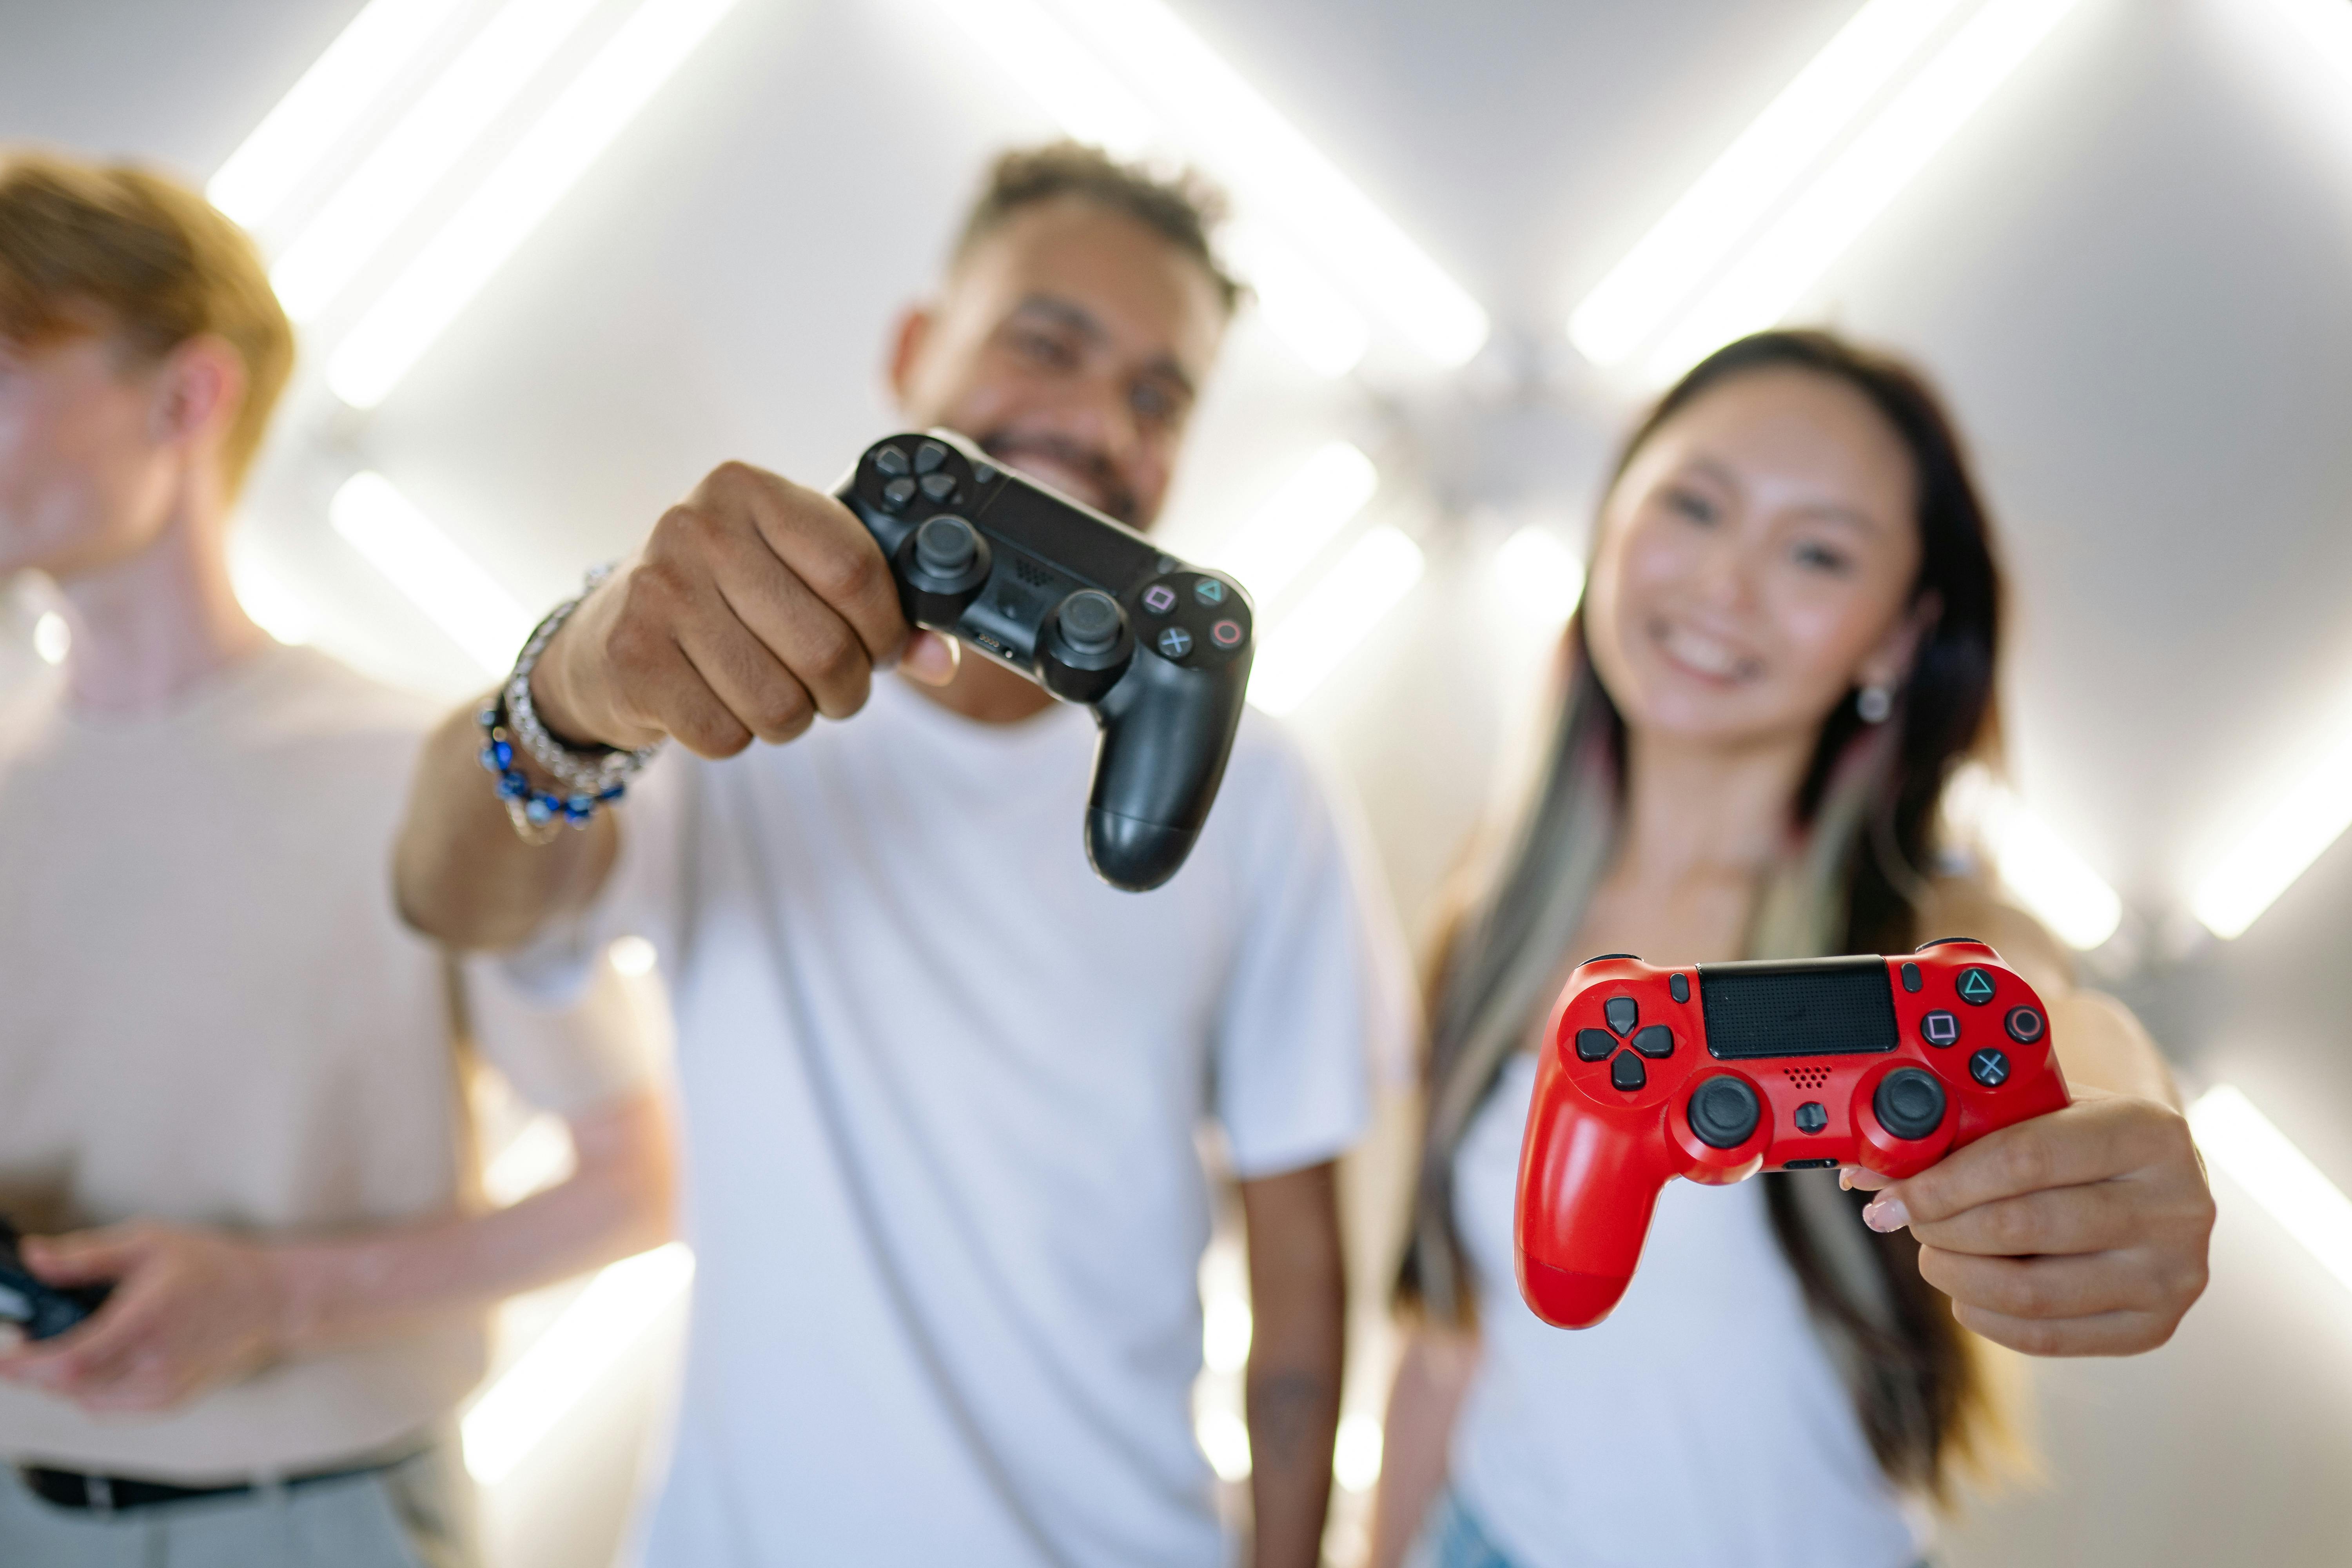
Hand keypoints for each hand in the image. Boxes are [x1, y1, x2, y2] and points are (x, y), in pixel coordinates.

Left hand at [0, 1224, 292, 1411]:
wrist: (268, 1299)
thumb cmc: (210, 1265)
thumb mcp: (148, 1242)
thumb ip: (86, 1254)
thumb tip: (32, 1256)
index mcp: (147, 1318)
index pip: (71, 1360)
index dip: (27, 1365)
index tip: (5, 1357)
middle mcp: (156, 1361)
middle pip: (70, 1386)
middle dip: (37, 1369)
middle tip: (29, 1344)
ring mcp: (165, 1387)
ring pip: (85, 1401)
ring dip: (62, 1382)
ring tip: (67, 1350)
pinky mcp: (169, 1402)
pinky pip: (108, 1409)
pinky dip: (90, 1392)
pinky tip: (99, 1365)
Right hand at [533, 461, 957, 755]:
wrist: (605, 639)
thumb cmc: (722, 601)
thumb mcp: (796, 577)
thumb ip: (877, 609)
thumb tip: (942, 660)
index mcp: (750, 490)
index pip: (856, 570)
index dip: (888, 630)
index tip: (882, 649)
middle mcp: (697, 528)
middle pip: (825, 648)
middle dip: (845, 689)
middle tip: (831, 688)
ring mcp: (657, 591)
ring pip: (779, 703)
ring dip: (792, 719)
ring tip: (772, 694)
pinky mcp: (632, 658)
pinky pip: (726, 734)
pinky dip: (736, 736)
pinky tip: (717, 702)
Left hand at [1845, 1086, 2214, 1355]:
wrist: (2154, 1174)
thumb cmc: (2080, 1135)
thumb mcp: (2037, 1109)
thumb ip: (1960, 1130)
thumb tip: (1863, 1174)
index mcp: (2148, 1133)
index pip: (2023, 1159)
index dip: (1942, 1182)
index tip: (1889, 1195)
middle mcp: (2176, 1206)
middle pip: (2022, 1228)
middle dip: (1941, 1227)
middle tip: (1903, 1219)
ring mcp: (2173, 1275)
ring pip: (2031, 1292)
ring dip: (1956, 1275)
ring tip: (1931, 1252)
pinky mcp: (2155, 1327)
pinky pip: (2048, 1337)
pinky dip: (1987, 1316)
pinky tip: (1966, 1292)